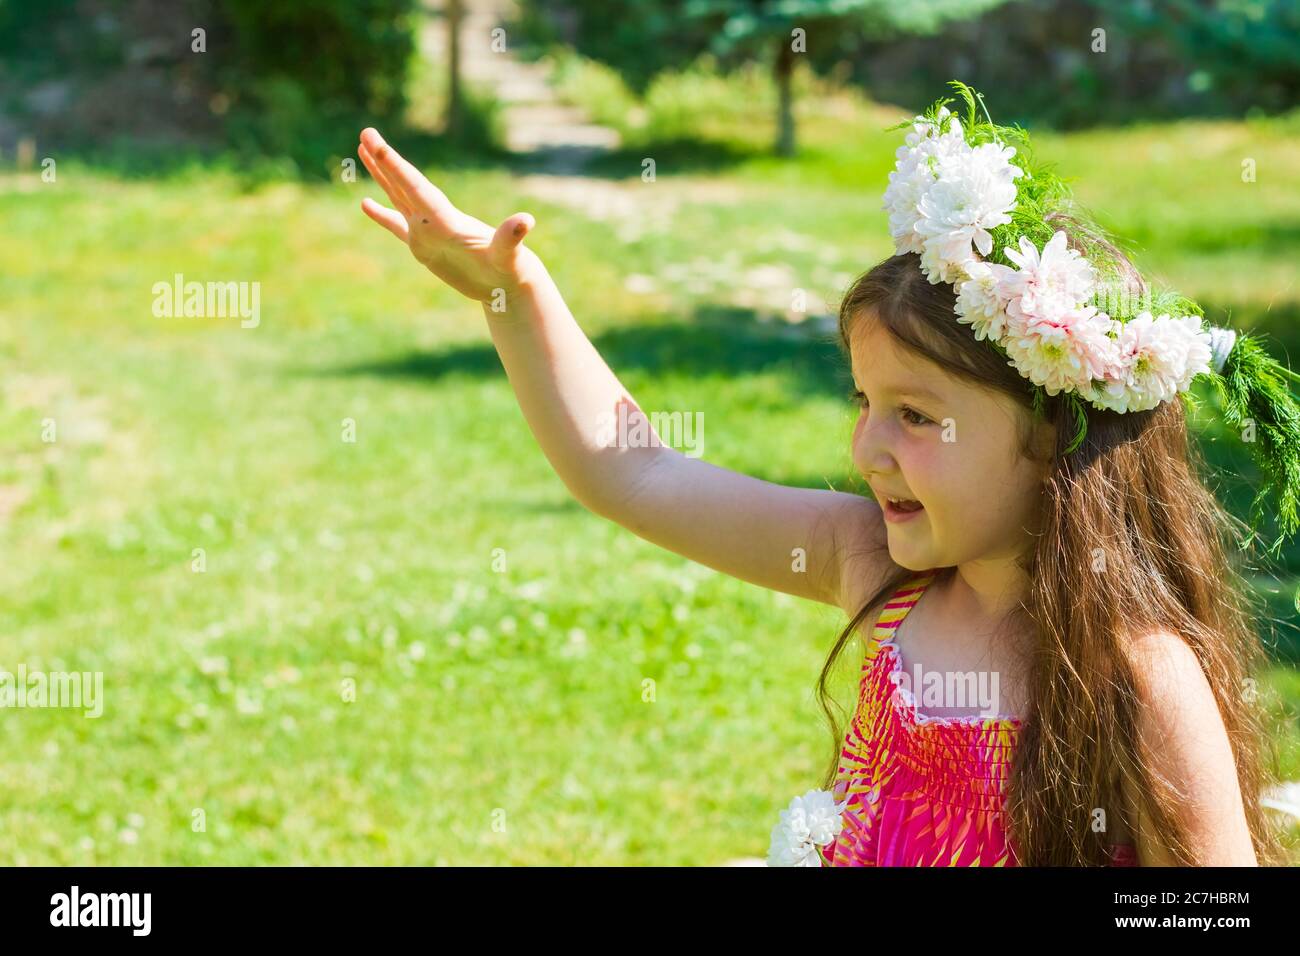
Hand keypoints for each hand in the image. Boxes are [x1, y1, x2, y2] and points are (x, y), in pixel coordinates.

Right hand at [357, 128, 542, 303]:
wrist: (509, 282)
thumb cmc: (510, 269)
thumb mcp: (509, 255)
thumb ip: (511, 237)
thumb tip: (526, 221)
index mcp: (447, 220)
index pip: (416, 187)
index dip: (395, 166)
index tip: (376, 142)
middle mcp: (434, 219)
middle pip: (404, 184)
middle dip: (384, 160)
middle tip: (365, 131)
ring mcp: (428, 231)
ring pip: (398, 197)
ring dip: (382, 176)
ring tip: (362, 151)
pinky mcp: (425, 247)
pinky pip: (396, 226)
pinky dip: (382, 215)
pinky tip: (365, 203)